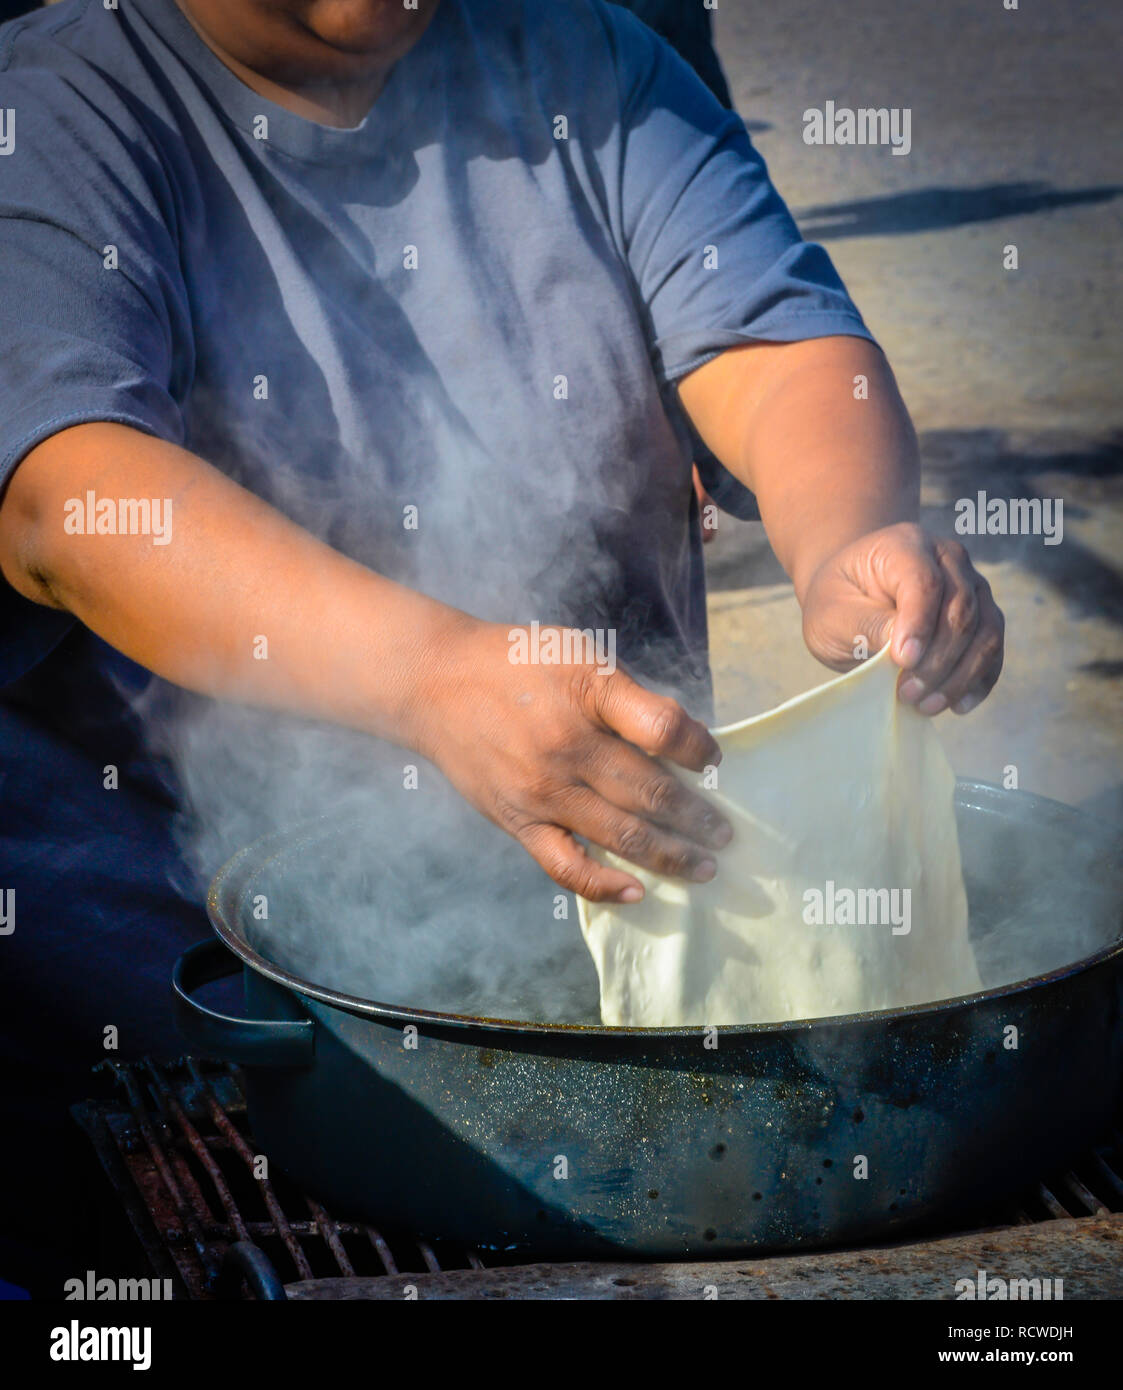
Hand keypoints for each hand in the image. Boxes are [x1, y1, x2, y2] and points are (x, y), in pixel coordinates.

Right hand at [409, 618, 732, 900]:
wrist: (435, 683)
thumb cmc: (516, 665)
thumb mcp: (579, 655)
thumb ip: (627, 698)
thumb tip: (681, 742)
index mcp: (589, 694)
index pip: (663, 730)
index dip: (700, 749)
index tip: (714, 761)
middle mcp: (567, 746)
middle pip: (650, 791)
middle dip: (697, 817)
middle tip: (726, 835)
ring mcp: (542, 790)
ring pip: (622, 835)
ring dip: (671, 855)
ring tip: (704, 867)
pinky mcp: (517, 821)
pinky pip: (566, 865)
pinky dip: (604, 885)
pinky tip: (638, 891)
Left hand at [799, 522, 1004, 714]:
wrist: (854, 597)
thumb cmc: (839, 603)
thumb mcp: (834, 613)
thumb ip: (868, 625)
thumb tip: (907, 652)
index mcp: (906, 545)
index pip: (925, 582)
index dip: (919, 625)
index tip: (902, 662)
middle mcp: (949, 559)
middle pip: (961, 609)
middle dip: (938, 659)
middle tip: (908, 693)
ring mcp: (973, 586)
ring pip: (985, 631)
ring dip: (961, 675)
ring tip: (928, 705)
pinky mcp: (984, 617)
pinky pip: (993, 650)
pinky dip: (979, 681)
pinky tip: (957, 706)